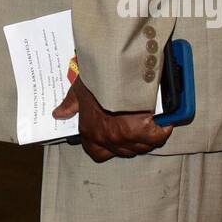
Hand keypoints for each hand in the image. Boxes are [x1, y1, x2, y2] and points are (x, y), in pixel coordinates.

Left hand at [52, 76, 172, 163]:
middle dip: (133, 141)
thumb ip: (71, 104)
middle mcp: (106, 139)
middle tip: (139, 124)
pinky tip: (164, 120)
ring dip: (149, 136)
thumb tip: (57, 114)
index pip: (98, 153)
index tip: (118, 136)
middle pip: (126, 150)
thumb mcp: (78, 89)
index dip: (109, 147)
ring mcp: (124, 137)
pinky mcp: (142, 131)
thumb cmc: (94, 76)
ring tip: (153, 121)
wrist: (112, 67)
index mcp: (89, 132)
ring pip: (142, 146)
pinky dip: (162, 130)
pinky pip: (157, 137)